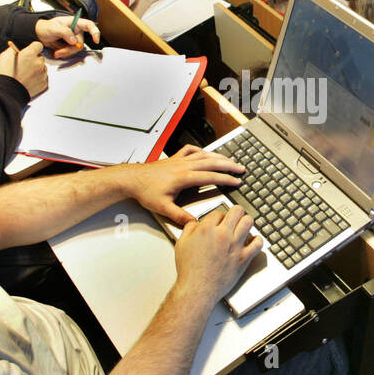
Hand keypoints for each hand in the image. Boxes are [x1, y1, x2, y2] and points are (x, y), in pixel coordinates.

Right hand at [0, 41, 47, 98]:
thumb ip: (14, 49)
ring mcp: (42, 74)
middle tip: (25, 65)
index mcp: (29, 54)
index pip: (38, 45)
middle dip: (34, 60)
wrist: (8, 92)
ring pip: (42, 68)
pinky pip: (43, 78)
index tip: (29, 52)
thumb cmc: (6, 75)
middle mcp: (38, 63)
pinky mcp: (44, 83)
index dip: (33, 48)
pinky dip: (37, 79)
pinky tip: (28, 80)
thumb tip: (17, 48)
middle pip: (40, 58)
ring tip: (25, 75)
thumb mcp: (5, 56)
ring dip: (36, 70)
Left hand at [36, 15, 100, 58]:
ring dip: (66, 52)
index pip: (89, 25)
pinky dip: (64, 54)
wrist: (39, 35)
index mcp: (75, 23)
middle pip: (81, 43)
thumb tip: (74, 41)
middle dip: (70, 49)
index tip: (96, 40)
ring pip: (76, 50)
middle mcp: (76, 31)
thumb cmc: (46, 27)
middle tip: (59, 51)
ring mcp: (73, 40)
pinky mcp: (69, 46)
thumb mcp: (53, 27)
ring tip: (56, 52)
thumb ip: (64, 32)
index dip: (95, 32)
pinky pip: (71, 53)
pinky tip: (57, 51)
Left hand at [124, 144, 244, 225]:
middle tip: (241, 168)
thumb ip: (179, 216)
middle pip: (211, 162)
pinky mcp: (174, 158)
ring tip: (230, 160)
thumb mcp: (162, 207)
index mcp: (183, 177)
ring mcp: (179, 160)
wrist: (132, 179)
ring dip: (218, 156)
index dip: (225, 179)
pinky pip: (191, 150)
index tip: (236, 181)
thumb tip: (193, 224)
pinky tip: (205, 153)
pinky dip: (201, 150)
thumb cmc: (145, 191)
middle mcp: (183, 166)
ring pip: (203, 155)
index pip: (210, 177)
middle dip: (228, 165)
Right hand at [173, 204, 262, 303]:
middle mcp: (223, 235)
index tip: (219, 222)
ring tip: (243, 227)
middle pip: (237, 211)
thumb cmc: (189, 270)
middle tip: (234, 218)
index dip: (219, 217)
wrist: (197, 289)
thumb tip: (195, 223)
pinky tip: (253, 241)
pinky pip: (258, 243)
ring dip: (246, 223)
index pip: (218, 212)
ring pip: (249, 222)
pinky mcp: (243, 258)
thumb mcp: (181, 244)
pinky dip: (257, 240)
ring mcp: (235, 246)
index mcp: (207, 229)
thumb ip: (189, 229)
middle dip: (235, 213)